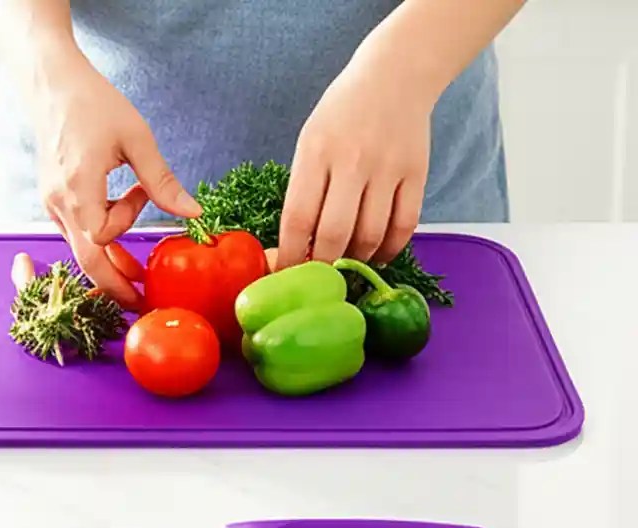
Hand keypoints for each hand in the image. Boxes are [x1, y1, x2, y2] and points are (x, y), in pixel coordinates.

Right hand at [29, 53, 201, 308]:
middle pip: (85, 260)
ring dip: (108, 260)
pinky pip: (74, 232)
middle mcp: (57, 203)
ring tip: (135, 272)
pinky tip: (115, 229)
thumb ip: (162, 181)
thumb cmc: (93, 104)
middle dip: (113, 285)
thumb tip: (194, 214)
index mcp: (77, 187)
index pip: (100, 237)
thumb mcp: (136, 138)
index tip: (141, 194)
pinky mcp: (51, 200)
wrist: (52, 86)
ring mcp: (50, 204)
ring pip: (79, 248)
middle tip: (140, 302)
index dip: (125, 227)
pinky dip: (96, 239)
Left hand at [276, 59, 434, 269]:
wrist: (395, 77)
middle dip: (323, 266)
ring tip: (346, 266)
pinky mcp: (416, 174)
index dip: (290, 256)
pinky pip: (405, 226)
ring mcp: (387, 168)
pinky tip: (377, 254)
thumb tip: (297, 243)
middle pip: (335, 234)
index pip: (298, 219)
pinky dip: (390, 249)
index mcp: (316, 154)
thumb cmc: (342, 114)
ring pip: (371, 235)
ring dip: (357, 260)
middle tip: (317, 278)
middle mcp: (352, 162)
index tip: (285, 275)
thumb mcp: (309, 141)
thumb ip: (304, 188)